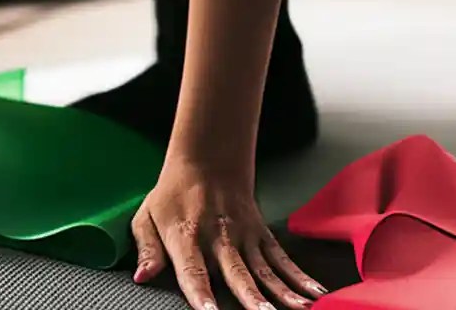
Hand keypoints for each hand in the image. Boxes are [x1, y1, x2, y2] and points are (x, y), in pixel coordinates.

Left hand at [131, 157, 325, 309]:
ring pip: (265, 268)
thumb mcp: (147, 217)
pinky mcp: (260, 233)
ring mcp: (243, 235)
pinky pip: (281, 258)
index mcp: (185, 236)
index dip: (200, 293)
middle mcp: (217, 237)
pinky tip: (314, 294)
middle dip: (250, 297)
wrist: (206, 160)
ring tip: (300, 308)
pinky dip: (299, 276)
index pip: (193, 270)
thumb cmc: (172, 194)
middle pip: (236, 272)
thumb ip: (147, 250)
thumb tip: (141, 277)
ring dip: (283, 291)